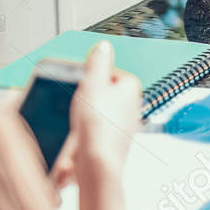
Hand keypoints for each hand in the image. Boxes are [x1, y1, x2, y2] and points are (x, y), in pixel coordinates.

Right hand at [51, 41, 140, 194]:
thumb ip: (97, 62)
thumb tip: (103, 46)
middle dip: (86, 98)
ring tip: (78, 123)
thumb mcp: (92, 83)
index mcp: (131, 88)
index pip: (108, 73)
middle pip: (101, 93)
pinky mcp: (114, 142)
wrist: (98, 162)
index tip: (81, 84)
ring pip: (97, 113)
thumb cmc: (97, 125)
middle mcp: (132, 106)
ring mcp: (124, 125)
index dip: (90, 79)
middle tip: (77, 105)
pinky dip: (85, 133)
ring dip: (83, 117)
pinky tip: (78, 138)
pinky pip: (95, 131)